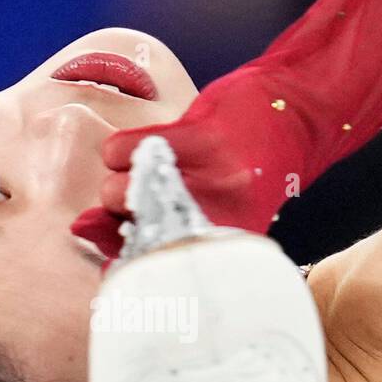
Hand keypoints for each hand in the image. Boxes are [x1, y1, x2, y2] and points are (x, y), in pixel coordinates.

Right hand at [72, 66, 308, 260]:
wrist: (298, 112)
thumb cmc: (245, 168)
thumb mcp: (204, 209)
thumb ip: (146, 224)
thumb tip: (83, 229)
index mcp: (219, 246)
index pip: (152, 270)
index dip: (123, 263)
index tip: (117, 254)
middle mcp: (219, 220)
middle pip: (126, 231)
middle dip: (120, 214)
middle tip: (144, 196)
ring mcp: (212, 179)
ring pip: (119, 191)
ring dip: (119, 179)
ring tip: (146, 169)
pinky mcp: (203, 137)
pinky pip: (126, 151)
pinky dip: (119, 150)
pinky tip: (138, 148)